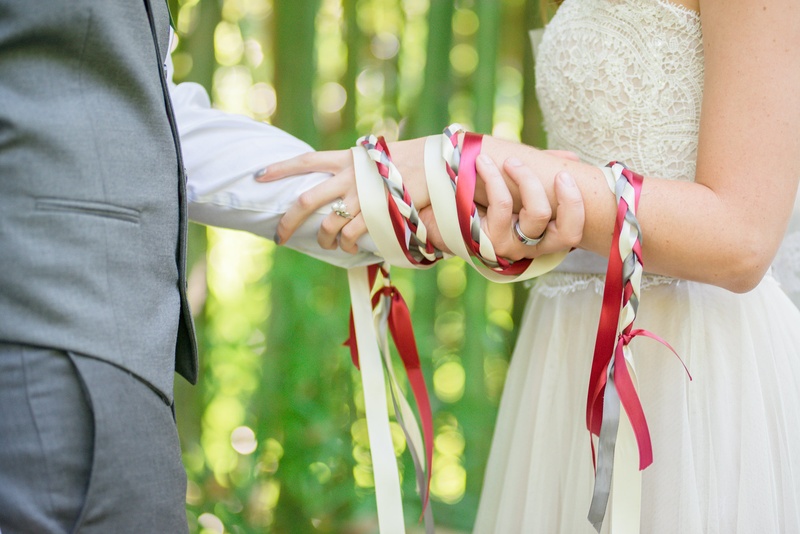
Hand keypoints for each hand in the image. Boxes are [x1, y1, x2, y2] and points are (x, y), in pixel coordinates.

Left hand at [255, 138, 429, 252]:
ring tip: (328, 245)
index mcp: (346, 159)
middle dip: (289, 222)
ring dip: (325, 241)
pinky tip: (349, 248)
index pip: (306, 161)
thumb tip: (337, 183)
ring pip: (329, 226)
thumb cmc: (408, 161)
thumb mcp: (376, 157)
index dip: (280, 168)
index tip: (259, 175)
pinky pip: (352, 237)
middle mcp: (348, 176)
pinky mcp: (376, 214)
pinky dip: (347, 246)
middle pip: (307, 201)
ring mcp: (361, 196)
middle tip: (281, 237)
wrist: (437, 165)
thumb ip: (354, 167)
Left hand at [476, 155, 583, 260]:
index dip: (576, 206)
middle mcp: (530, 248)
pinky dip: (496, 177)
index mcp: (542, 236)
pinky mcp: (487, 241)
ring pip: (538, 214)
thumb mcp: (515, 187)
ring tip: (510, 159)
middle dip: (569, 199)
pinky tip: (483, 162)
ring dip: (528, 178)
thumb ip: (541, 174)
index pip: (573, 233)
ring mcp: (510, 247)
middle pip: (567, 233)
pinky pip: (503, 204)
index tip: (565, 175)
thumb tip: (571, 158)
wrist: (439, 213)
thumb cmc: (484, 198)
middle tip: (560, 173)